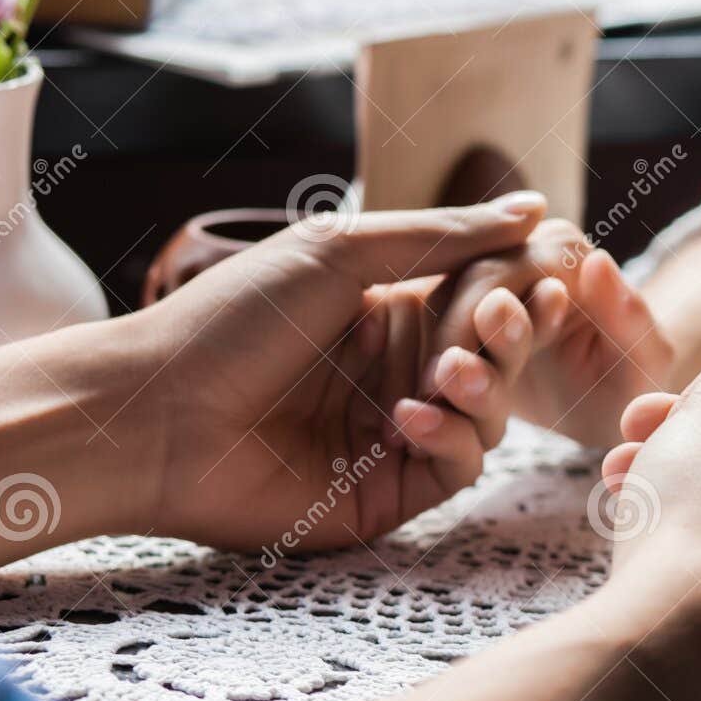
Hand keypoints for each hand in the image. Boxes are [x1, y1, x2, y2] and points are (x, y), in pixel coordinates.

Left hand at [134, 195, 552, 553]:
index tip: (548, 274)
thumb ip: (442, 234)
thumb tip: (536, 206)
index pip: (486, 297)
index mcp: (389, 310)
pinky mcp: (389, 495)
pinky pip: (459, 466)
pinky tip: (409, 419)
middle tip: (495, 320)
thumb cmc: (231, 320)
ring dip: (484, 387)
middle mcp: (399, 372)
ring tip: (443, 373)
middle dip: (509, 336)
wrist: (152, 416)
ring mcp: (396, 435)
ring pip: (491, 414)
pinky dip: (453, 438)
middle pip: (499, 356)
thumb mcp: (340, 251)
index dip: (521, 287)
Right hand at [410, 218, 674, 448]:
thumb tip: (596, 261)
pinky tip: (412, 408)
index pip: (518, 271)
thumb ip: (629, 318)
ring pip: (443, 304)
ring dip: (431, 355)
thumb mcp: (645, 362)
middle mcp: (525, 250)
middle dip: (449, 339)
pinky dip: (424, 367)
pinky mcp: (465, 308)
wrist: (602, 408)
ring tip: (416, 406)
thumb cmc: (631, 385)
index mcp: (570, 253)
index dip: (482, 321)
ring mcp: (490, 277)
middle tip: (428, 392)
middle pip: (470, 283)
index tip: (457, 369)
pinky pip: (432, 329)